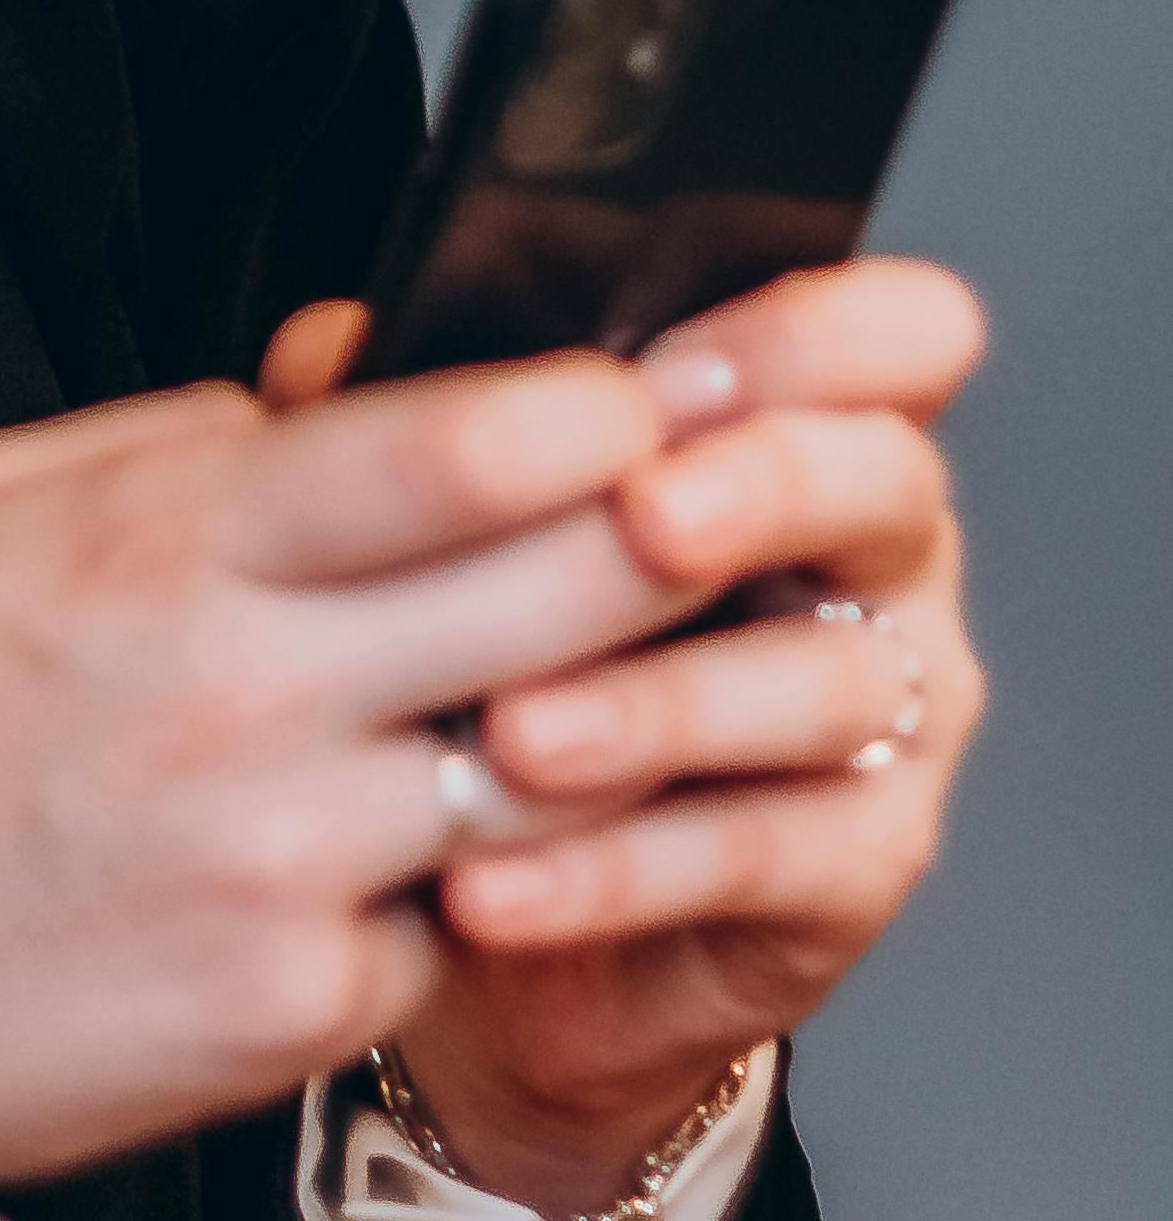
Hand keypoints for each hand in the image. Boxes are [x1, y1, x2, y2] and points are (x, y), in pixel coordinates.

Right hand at [0, 343, 873, 1203]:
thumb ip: (164, 441)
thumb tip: (330, 397)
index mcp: (157, 546)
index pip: (459, 451)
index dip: (600, 413)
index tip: (655, 390)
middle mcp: (245, 700)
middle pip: (574, 597)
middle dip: (677, 539)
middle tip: (724, 510)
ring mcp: (286, 870)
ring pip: (556, 772)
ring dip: (590, 723)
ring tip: (576, 684)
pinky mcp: (297, 1014)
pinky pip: (450, 921)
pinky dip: (441, 887)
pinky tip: (371, 860)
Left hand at [258, 259, 986, 1214]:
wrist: (485, 889)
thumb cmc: (485, 652)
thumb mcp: (443, 519)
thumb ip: (418, 420)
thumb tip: (324, 351)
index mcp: (799, 421)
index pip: (896, 331)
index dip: (816, 331)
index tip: (673, 368)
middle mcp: (877, 554)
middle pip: (888, 483)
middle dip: (768, 487)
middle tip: (647, 517)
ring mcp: (890, 713)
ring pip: (826, 685)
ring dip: (660, 707)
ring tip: (516, 734)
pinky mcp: (860, 864)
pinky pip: (761, 859)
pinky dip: (617, 871)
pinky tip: (489, 881)